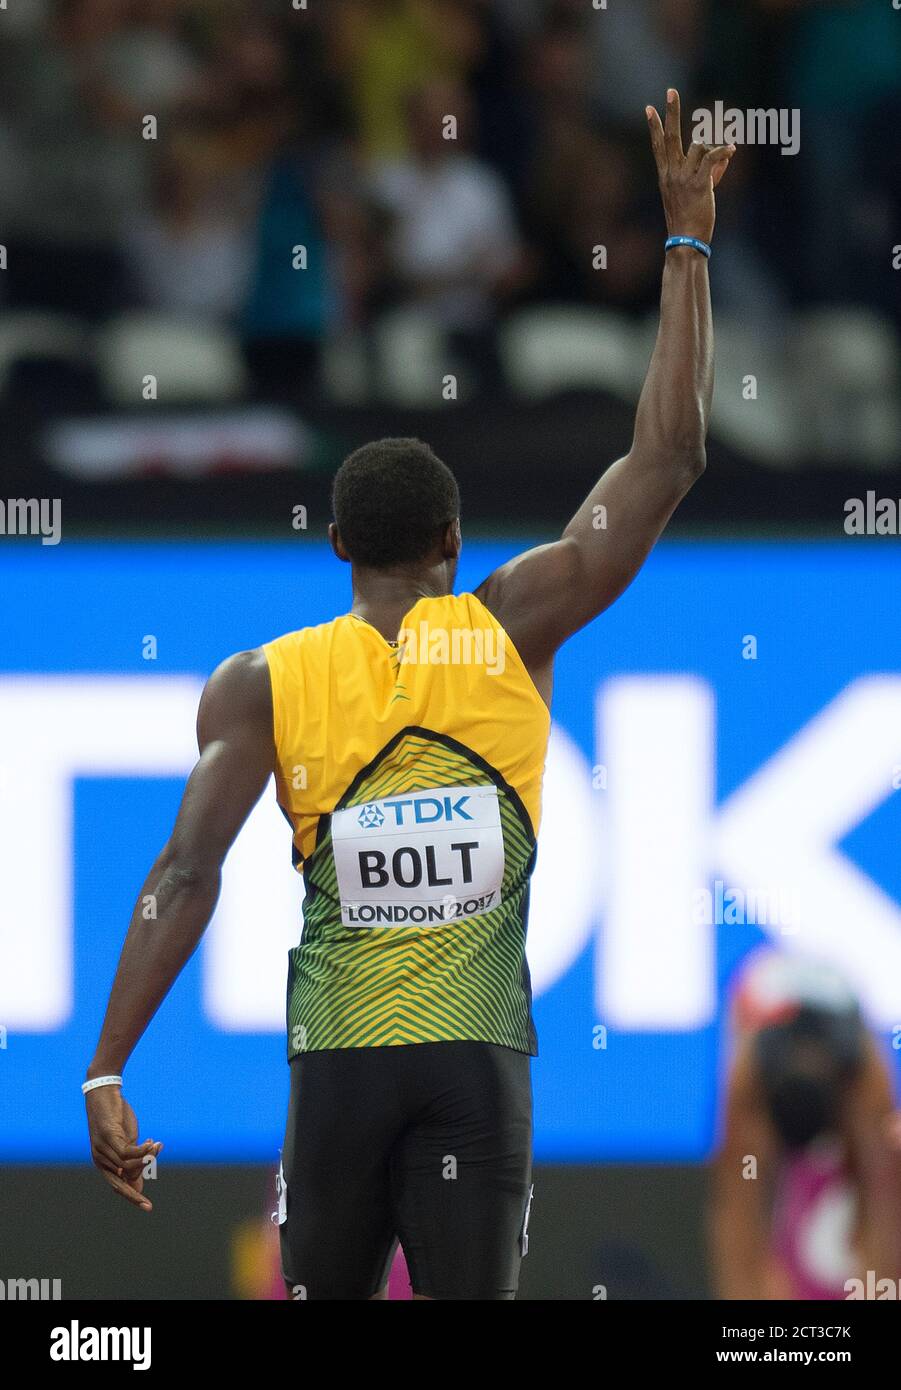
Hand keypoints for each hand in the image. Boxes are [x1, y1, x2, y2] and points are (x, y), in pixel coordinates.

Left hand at [85, 1083, 161, 1211]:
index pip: (117, 1185)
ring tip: (158, 1146)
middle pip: (120, 1182)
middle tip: (148, 1206)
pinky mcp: (108, 1136)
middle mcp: (100, 1158)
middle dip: (133, 1195)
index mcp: (103, 1162)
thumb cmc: (116, 1117)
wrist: (104, 1092)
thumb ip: (132, 1160)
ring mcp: (102, 1148)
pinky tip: (152, 1144)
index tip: (147, 1206)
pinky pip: (127, 1152)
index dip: (131, 1196)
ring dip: (146, 1159)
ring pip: (127, 1165)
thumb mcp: (127, 1141)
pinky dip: (142, 1151)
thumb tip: (138, 1184)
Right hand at [646, 89, 735, 244]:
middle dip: (671, 112)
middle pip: (670, 137)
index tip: (650, 108)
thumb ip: (708, 172)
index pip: (657, 146)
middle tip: (670, 91)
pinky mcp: (699, 184)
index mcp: (665, 176)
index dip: (654, 126)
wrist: (686, 241)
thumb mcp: (693, 195)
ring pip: (698, 145)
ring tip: (725, 152)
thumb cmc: (689, 221)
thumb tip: (725, 157)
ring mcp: (683, 178)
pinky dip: (723, 151)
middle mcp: (671, 174)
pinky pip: (712, 158)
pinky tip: (732, 148)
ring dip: (713, 145)